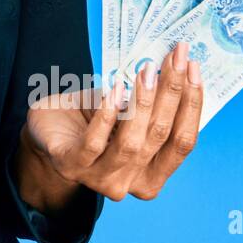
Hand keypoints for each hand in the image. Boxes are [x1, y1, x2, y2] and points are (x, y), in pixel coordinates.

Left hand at [22, 41, 202, 202]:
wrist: (48, 129)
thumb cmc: (92, 119)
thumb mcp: (127, 113)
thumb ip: (151, 104)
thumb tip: (177, 67)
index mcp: (152, 175)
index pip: (182, 142)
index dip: (192, 105)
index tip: (194, 68)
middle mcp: (131, 183)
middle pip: (160, 137)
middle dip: (171, 93)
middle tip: (176, 59)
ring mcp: (101, 179)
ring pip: (131, 143)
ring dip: (143, 103)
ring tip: (146, 71)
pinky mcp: (71, 166)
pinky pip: (95, 143)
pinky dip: (107, 114)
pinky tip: (115, 90)